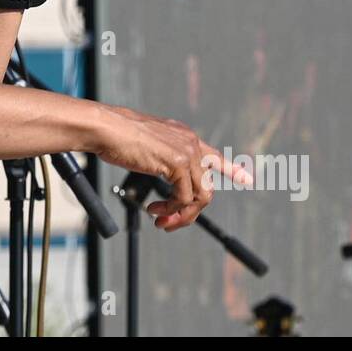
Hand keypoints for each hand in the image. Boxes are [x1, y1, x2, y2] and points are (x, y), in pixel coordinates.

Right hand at [95, 107, 253, 230]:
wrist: (105, 127)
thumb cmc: (116, 135)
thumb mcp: (147, 144)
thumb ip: (163, 156)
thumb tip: (165, 172)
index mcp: (183, 136)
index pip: (215, 156)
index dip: (232, 169)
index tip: (247, 179)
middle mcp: (190, 142)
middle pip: (206, 187)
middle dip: (190, 212)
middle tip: (168, 223)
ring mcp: (186, 152)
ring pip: (199, 196)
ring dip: (181, 215)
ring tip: (161, 220)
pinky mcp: (178, 162)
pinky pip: (183, 198)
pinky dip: (170, 210)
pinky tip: (154, 210)